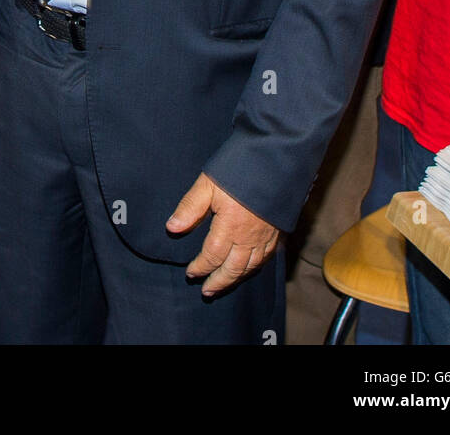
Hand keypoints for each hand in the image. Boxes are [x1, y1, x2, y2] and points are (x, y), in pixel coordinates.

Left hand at [166, 172, 278, 296]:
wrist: (275, 158)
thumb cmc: (239, 168)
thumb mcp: (208, 183)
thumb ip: (190, 207)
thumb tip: (171, 228)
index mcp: (230, 227)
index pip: (212, 256)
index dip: (200, 267)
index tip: (191, 274)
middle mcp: (249, 237)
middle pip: (233, 269)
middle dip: (218, 282)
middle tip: (207, 291)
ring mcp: (266, 235)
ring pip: (250, 266)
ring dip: (236, 279)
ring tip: (225, 285)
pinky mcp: (278, 229)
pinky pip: (267, 257)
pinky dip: (255, 267)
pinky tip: (250, 267)